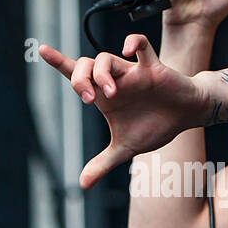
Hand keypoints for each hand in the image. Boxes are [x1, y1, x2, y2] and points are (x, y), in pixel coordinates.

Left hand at [38, 33, 208, 188]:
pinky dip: (134, 43)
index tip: (41, 50)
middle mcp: (114, 80)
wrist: (185, 117)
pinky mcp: (154, 69)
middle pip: (86, 65)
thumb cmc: (154, 126)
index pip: (76, 74)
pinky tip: (127, 50)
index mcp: (104, 96)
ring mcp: (132, 73)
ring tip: (110, 94)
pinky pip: (143, 47)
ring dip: (102, 73)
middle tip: (88, 100)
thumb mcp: (125, 149)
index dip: (58, 61)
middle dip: (80, 79)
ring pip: (106, 58)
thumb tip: (83, 184)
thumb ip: (102, 163)